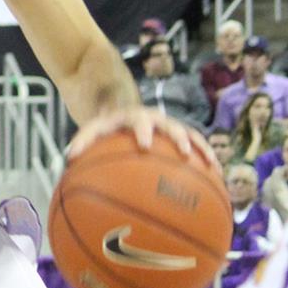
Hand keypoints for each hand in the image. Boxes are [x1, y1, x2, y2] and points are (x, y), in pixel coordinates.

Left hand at [65, 106, 217, 171]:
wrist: (121, 107)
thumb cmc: (105, 126)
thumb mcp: (91, 128)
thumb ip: (81, 141)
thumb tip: (67, 159)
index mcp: (134, 117)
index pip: (139, 122)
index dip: (143, 132)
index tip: (145, 145)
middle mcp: (156, 119)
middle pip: (171, 125)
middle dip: (178, 138)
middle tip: (184, 153)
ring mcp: (171, 127)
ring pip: (191, 135)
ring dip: (202, 149)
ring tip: (214, 167)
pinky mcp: (181, 137)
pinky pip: (198, 148)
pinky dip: (208, 160)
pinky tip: (220, 180)